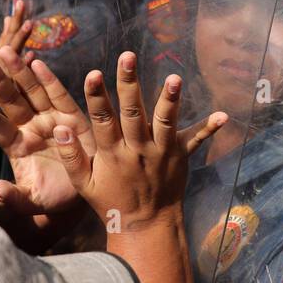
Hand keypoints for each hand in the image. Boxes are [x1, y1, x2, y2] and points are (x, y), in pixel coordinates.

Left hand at [0, 49, 94, 217]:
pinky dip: (49, 79)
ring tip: (7, 51)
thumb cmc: (54, 197)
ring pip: (31, 91)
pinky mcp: (71, 116)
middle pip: (10, 100)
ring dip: (20, 71)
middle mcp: (30, 127)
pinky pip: (58, 94)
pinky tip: (37, 61)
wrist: (82, 194)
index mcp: (16, 145)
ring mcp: (50, 119)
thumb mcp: (33, 201)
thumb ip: (14, 198)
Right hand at [50, 52, 225, 231]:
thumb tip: (59, 127)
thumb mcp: (84, 185)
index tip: (93, 73)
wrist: (147, 225)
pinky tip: (223, 116)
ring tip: (174, 78)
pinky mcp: (180, 156)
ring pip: (165, 122)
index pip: (103, 120)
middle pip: (134, 113)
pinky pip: (195, 141)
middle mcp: (138, 150)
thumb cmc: (111, 202)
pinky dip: (209, 129)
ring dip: (170, 100)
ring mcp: (161, 152)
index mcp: (112, 154)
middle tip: (128, 57)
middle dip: (129, 84)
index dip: (97, 96)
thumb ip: (71, 156)